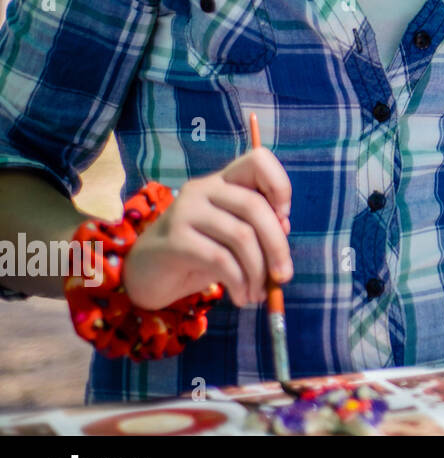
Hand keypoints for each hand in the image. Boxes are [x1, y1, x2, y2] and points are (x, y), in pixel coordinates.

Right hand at [122, 148, 292, 309]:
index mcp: (222, 182)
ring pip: (241, 235)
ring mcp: (185, 211)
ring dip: (258, 271)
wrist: (145, 275)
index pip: (258, 161)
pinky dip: (240, 282)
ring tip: (258, 293)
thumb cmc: (196, 254)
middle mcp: (203, 188)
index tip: (284, 219)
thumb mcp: (231, 239)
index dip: (280, 185)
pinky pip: (220, 259)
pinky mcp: (174, 239)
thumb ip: (257, 230)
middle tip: (284, 276)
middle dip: (277, 246)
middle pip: (255, 206)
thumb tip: (284, 232)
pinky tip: (242, 296)